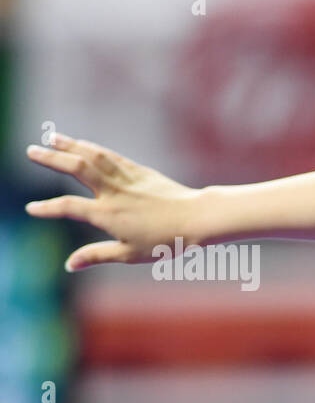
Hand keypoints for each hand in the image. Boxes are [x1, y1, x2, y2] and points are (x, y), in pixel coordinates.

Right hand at [24, 133, 201, 271]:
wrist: (197, 219)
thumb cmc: (167, 241)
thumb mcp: (130, 254)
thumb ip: (97, 255)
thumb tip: (69, 265)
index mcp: (107, 215)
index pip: (68, 207)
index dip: (47, 208)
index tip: (31, 209)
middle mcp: (113, 193)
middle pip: (76, 168)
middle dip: (51, 158)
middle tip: (29, 150)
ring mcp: (127, 179)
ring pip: (93, 156)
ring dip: (70, 145)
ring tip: (51, 137)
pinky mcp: (140, 172)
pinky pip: (111, 157)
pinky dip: (94, 148)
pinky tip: (83, 144)